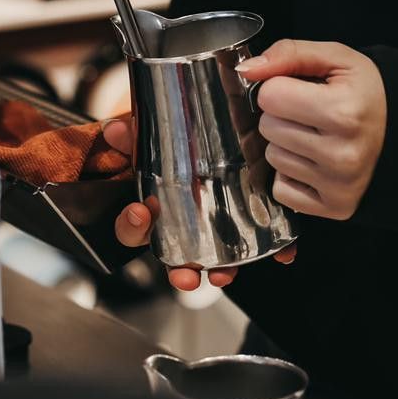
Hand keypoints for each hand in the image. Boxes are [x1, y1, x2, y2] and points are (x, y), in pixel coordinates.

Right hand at [104, 114, 296, 291]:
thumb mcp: (150, 133)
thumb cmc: (173, 140)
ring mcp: (214, 227)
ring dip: (219, 270)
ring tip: (223, 275)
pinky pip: (257, 242)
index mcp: (154, 205)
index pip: (134, 227)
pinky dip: (271, 249)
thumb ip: (133, 132)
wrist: (210, 123)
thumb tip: (115, 129)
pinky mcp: (247, 220)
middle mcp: (182, 224)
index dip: (133, 225)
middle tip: (185, 274)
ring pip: (213, 259)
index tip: (141, 213)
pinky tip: (282, 252)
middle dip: (180, 270)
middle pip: (175, 256)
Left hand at [241, 40, 386, 220]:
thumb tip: (246, 70)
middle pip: (267, 128)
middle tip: (311, 114)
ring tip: (316, 136)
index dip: (281, 87)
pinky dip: (291, 175)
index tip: (302, 90)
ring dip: (286, 144)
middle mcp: (341, 154)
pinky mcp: (334, 208)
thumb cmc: (364, 93)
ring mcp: (338, 186)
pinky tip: (315, 162)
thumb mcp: (336, 58)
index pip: (269, 96)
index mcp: (343, 112)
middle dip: (282, 116)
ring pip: (272, 158)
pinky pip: (280, 190)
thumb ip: (289, 53)